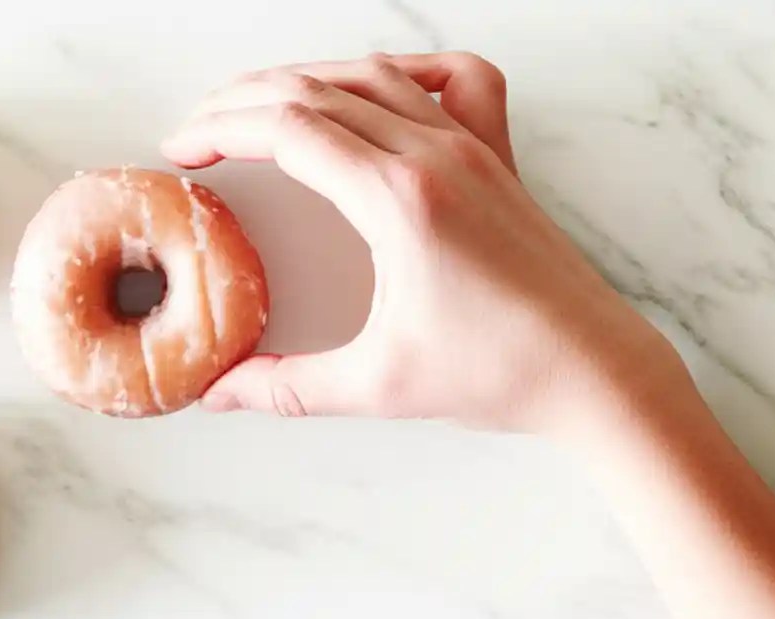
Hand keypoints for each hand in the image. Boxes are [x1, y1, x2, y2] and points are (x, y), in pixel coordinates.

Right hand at [162, 52, 685, 433]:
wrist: (592, 369)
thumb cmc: (499, 373)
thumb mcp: (375, 384)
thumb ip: (285, 387)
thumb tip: (218, 393)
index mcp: (398, 198)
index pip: (288, 129)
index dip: (220, 129)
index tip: (182, 149)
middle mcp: (435, 155)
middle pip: (316, 90)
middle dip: (243, 100)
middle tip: (199, 128)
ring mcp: (472, 147)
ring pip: (373, 74)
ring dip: (304, 78)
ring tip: (258, 102)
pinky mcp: (498, 156)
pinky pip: (454, 79)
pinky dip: (403, 69)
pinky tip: (376, 83)